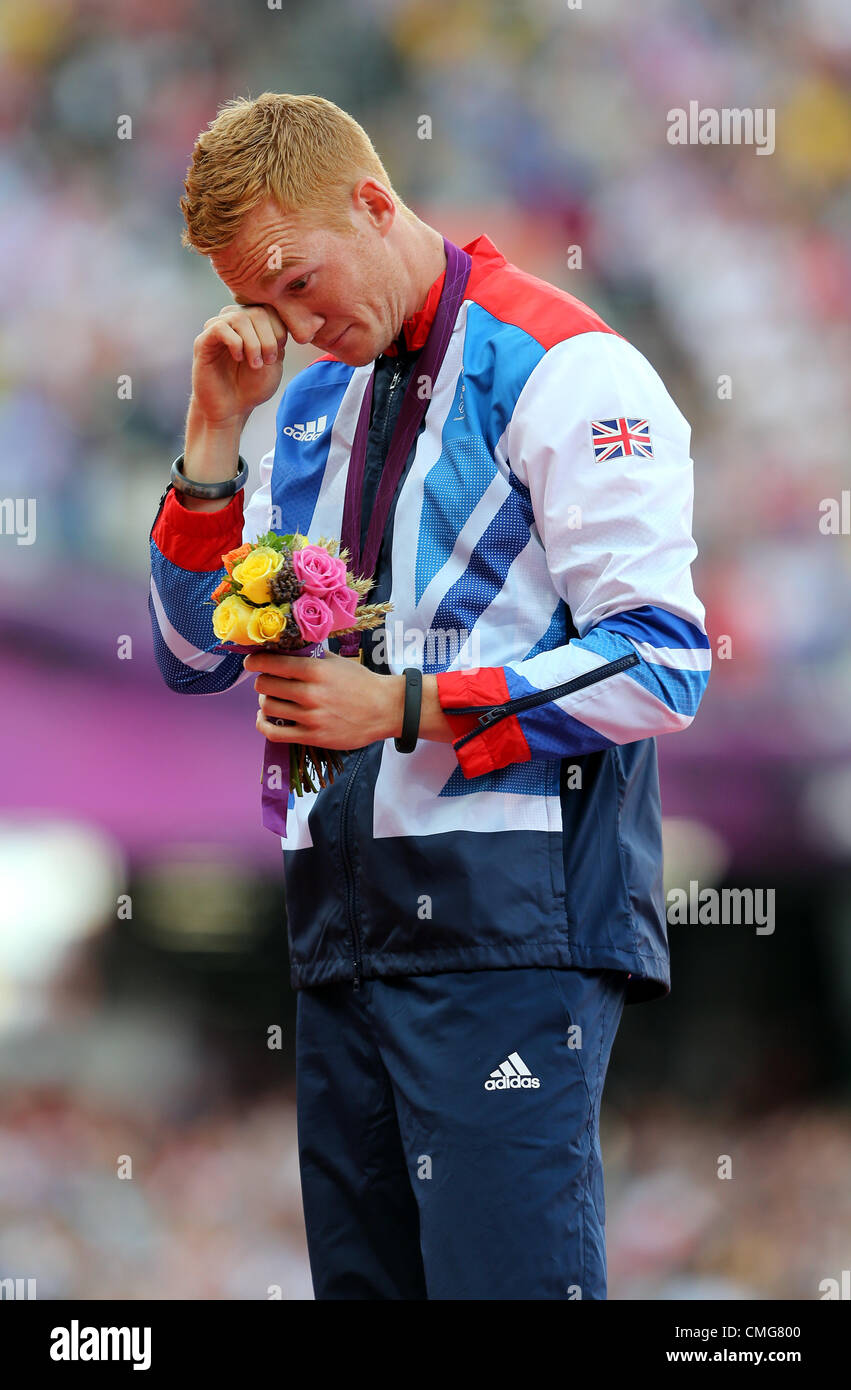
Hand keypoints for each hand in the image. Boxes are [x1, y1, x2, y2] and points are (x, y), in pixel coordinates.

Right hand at [191, 302, 287, 425]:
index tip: (277, 356)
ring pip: (239, 317)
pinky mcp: (203, 341)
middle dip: (268, 338)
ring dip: (253, 342)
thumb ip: (277, 340)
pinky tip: (238, 358)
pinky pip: (219, 328)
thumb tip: (279, 321)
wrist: (231, 409)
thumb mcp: (274, 364)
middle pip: (257, 311)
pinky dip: (235, 342)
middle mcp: (234, 322)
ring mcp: (218, 329)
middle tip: (268, 361)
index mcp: (253, 324)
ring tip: (255, 364)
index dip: (279, 330)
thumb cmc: (252, 387)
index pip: (270, 310)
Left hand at [246, 650, 404, 748]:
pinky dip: (263, 724)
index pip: (271, 663)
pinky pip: (274, 733)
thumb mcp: (337, 661)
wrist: (385, 709)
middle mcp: (310, 693)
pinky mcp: (313, 736)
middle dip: (262, 681)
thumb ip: (310, 655)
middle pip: (264, 685)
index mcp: (315, 670)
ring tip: (272, 699)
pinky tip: (264, 719)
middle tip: (269, 681)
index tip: (251, 662)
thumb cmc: (361, 683)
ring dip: (265, 701)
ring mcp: (310, 717)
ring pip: (268, 707)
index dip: (255, 661)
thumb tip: (285, 648)